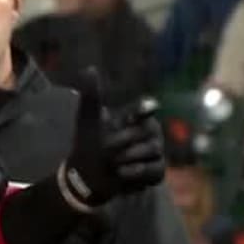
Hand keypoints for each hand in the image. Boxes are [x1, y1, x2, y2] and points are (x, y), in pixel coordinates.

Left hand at [59, 69, 164, 210]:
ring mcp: (155, 152)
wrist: (87, 175)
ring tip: (114, 163)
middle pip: (149, 131)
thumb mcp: (87, 120)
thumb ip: (91, 96)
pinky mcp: (156, 171)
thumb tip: (90, 68)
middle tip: (108, 148)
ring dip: (129, 157)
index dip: (142, 110)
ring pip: (154, 149)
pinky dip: (140, 171)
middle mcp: (149, 133)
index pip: (145, 109)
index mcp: (135, 118)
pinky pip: (156, 169)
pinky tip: (123, 173)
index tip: (137, 114)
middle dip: (125, 141)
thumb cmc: (89, 144)